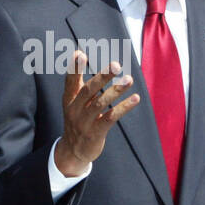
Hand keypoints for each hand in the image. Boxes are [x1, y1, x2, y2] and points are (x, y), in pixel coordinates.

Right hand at [53, 51, 139, 176]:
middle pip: (88, 91)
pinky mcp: (95, 133)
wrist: (73, 151)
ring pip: (100, 103)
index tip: (80, 54)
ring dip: (116, 90)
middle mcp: (74, 110)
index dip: (74, 68)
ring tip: (129, 79)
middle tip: (116, 64)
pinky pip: (110, 118)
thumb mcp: (74, 103)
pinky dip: (123, 107)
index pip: (70, 81)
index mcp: (69, 100)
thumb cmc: (78, 120)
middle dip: (102, 77)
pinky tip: (135, 98)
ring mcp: (84, 122)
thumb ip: (79, 82)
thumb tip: (79, 54)